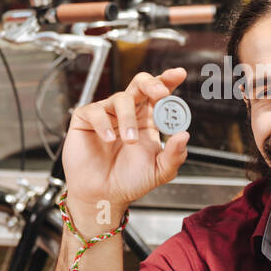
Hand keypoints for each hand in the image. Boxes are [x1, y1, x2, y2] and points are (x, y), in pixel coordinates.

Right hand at [61, 68, 189, 229]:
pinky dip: (103, 124)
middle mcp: (129, 113)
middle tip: (160, 93)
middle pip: (140, 84)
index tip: (179, 74)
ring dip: (129, 118)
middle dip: (152, 84)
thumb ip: (174, 155)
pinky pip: (95, 111)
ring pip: (121, 98)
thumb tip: (184, 135)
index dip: (169, 81)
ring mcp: (108, 114)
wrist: (104, 196)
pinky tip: (108, 140)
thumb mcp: (159, 171)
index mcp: (149, 120)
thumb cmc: (130, 181)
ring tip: (130, 140)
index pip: (160, 95)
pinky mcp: (86, 120)